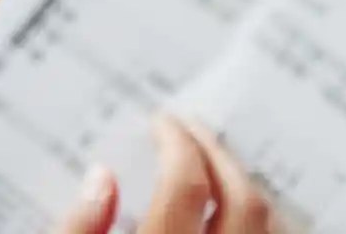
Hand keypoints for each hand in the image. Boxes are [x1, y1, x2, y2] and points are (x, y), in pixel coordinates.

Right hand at [57, 114, 271, 233]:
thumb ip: (77, 230)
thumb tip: (102, 178)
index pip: (186, 189)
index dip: (178, 145)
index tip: (162, 123)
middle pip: (242, 202)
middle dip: (217, 154)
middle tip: (190, 130)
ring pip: (268, 227)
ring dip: (243, 187)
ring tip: (213, 164)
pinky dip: (257, 222)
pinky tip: (229, 212)